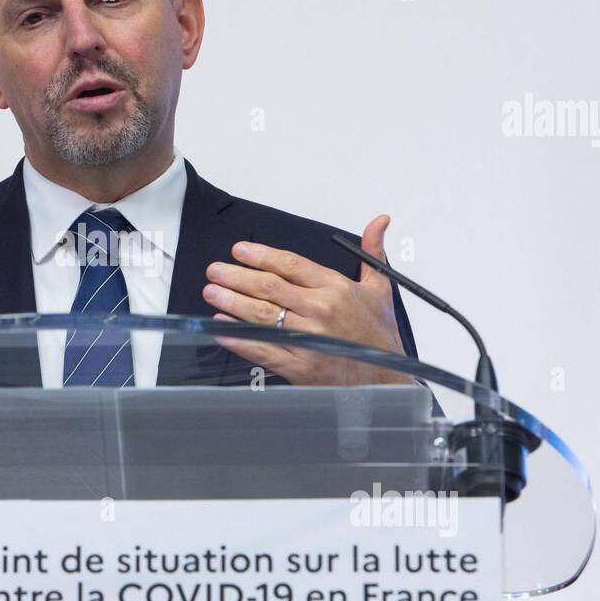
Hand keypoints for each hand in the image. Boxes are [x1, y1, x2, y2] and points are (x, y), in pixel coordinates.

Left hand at [202, 214, 411, 385]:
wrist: (386, 379)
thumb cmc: (378, 335)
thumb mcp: (380, 289)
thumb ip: (372, 252)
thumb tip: (380, 221)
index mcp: (335, 288)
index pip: (290, 264)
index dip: (261, 255)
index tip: (239, 250)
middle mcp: (320, 310)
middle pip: (268, 288)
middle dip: (236, 277)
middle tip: (215, 270)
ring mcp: (308, 338)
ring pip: (261, 315)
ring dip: (231, 302)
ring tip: (212, 292)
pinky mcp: (299, 366)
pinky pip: (262, 348)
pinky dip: (239, 338)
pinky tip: (221, 328)